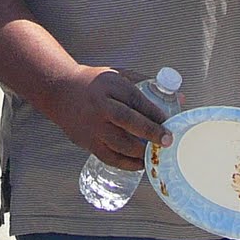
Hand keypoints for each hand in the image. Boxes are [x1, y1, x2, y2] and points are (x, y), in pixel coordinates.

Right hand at [41, 65, 172, 170]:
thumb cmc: (95, 83)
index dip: (154, 112)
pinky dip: (126, 164)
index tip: (170, 122)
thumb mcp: (118, 75)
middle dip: (151, 132)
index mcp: (109, 85)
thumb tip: (180, 98)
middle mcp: (100, 105)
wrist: (59, 91)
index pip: (136, 99)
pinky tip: (140, 164)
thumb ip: (147, 85)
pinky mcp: (87, 142)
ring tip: (156, 155)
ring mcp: (92, 126)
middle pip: (127, 120)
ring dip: (141, 152)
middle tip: (168, 141)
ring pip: (119, 143)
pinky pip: (109, 157)